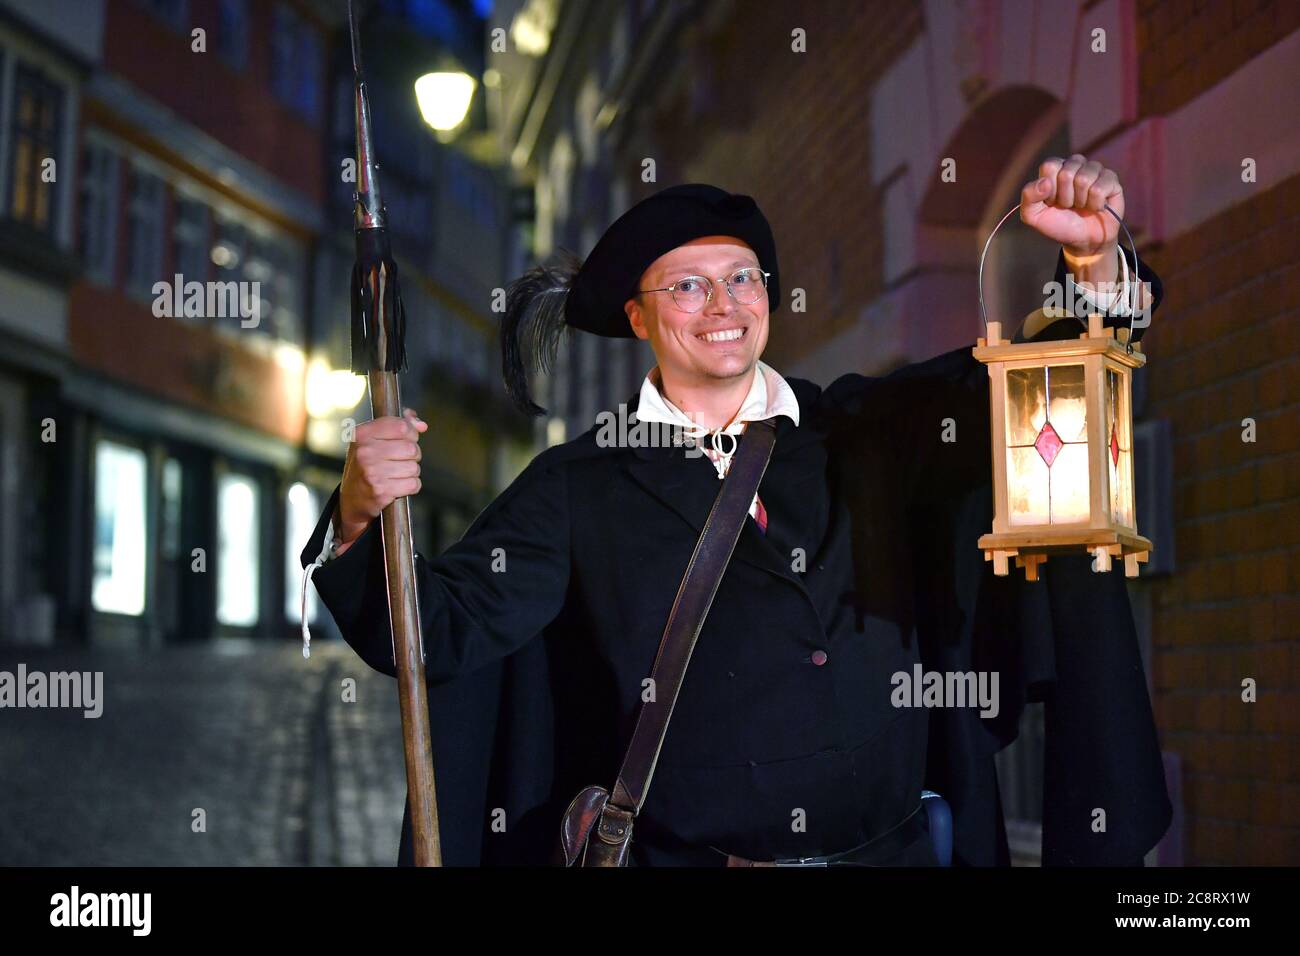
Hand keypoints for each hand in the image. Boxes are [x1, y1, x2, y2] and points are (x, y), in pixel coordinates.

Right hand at [336, 408, 426, 549]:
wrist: (352, 498)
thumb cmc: (366, 465)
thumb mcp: (374, 440)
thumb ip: (399, 425)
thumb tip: (421, 425)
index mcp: (362, 434)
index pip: (402, 426)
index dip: (410, 434)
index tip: (405, 440)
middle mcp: (364, 452)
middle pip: (411, 448)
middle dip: (412, 456)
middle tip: (399, 461)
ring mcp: (371, 472)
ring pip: (414, 467)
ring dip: (411, 472)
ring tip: (396, 474)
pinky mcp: (380, 491)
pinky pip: (413, 484)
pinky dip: (410, 486)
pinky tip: (397, 485)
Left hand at [1020, 153, 1123, 256]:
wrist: (1082, 240)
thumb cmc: (1058, 224)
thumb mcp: (1033, 216)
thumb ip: (1029, 197)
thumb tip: (1044, 182)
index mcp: (1056, 168)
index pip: (1050, 165)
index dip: (1049, 189)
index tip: (1051, 201)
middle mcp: (1075, 164)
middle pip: (1067, 173)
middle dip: (1065, 197)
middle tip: (1068, 205)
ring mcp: (1095, 170)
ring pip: (1084, 179)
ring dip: (1080, 201)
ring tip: (1081, 205)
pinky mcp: (1111, 180)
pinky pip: (1099, 188)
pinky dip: (1095, 204)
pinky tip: (1095, 207)